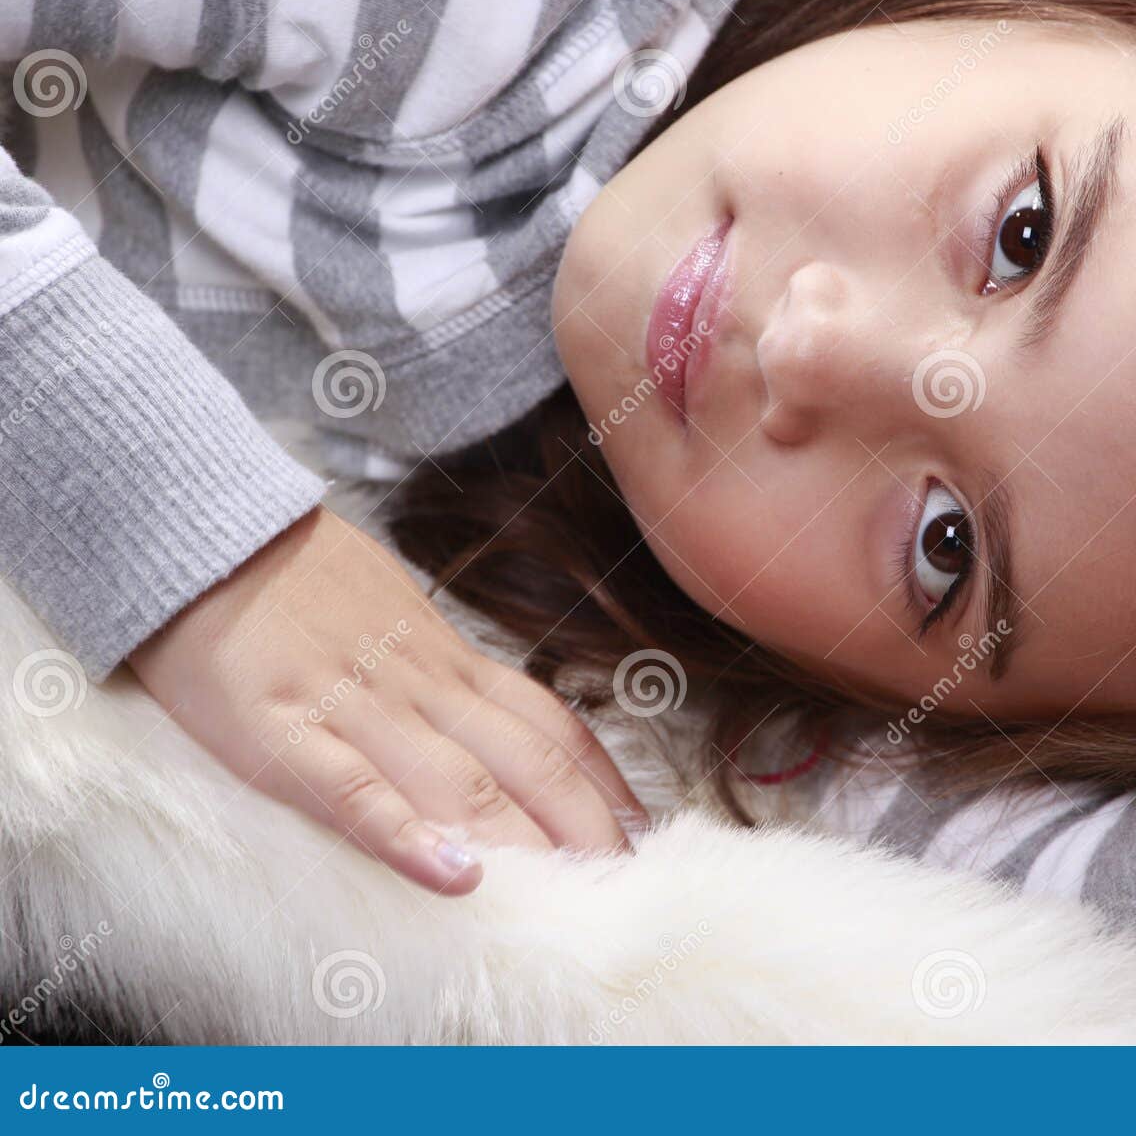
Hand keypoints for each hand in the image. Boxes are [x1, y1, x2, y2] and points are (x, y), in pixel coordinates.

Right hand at [129, 506, 643, 894]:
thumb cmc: (303, 587)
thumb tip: (505, 727)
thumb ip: (449, 677)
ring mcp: (354, 706)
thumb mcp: (398, 621)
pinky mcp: (282, 731)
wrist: (201, 535)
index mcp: (449, 660)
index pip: (550, 724)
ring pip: (458, 779)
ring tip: (572, 892)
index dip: (602, 781)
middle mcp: (420, 684)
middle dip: (584, 823)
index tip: (642, 830)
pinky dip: (406, 834)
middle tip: (629, 881)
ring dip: (522, 838)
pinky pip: (352, 790)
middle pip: (525, 759)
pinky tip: (451, 877)